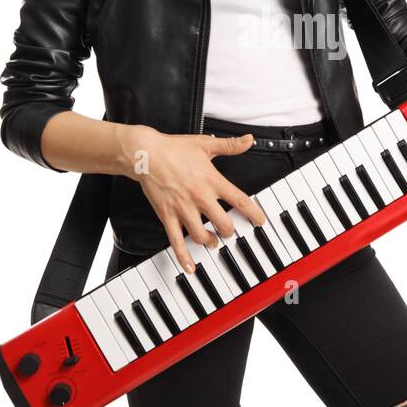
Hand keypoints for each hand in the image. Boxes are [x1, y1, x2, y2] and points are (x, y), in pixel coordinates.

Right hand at [115, 126, 269, 272]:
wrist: (146, 154)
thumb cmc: (174, 148)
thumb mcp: (206, 144)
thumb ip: (230, 145)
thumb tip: (249, 140)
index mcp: (212, 181)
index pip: (240, 201)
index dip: (254, 214)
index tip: (260, 222)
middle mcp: (200, 198)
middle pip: (224, 224)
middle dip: (230, 231)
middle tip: (230, 232)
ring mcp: (183, 209)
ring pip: (203, 236)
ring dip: (211, 242)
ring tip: (212, 241)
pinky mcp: (168, 216)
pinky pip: (177, 241)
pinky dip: (183, 257)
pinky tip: (190, 267)